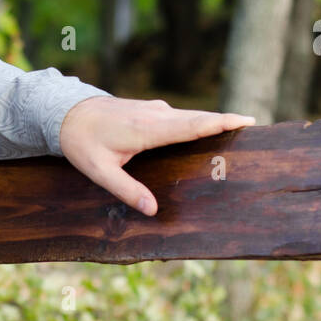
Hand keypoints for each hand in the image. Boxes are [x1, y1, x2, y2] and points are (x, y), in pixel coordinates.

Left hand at [59, 96, 254, 215]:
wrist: (65, 113)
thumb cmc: (82, 143)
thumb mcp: (99, 172)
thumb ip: (126, 191)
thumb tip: (153, 211)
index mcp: (146, 128)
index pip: (190, 125)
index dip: (218, 122)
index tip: (245, 120)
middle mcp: (155, 114)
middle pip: (198, 117)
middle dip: (226, 121)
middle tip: (255, 127)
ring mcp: (155, 109)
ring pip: (191, 115)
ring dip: (214, 121)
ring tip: (241, 130)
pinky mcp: (152, 110)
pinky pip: (182, 116)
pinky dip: (199, 122)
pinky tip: (209, 132)